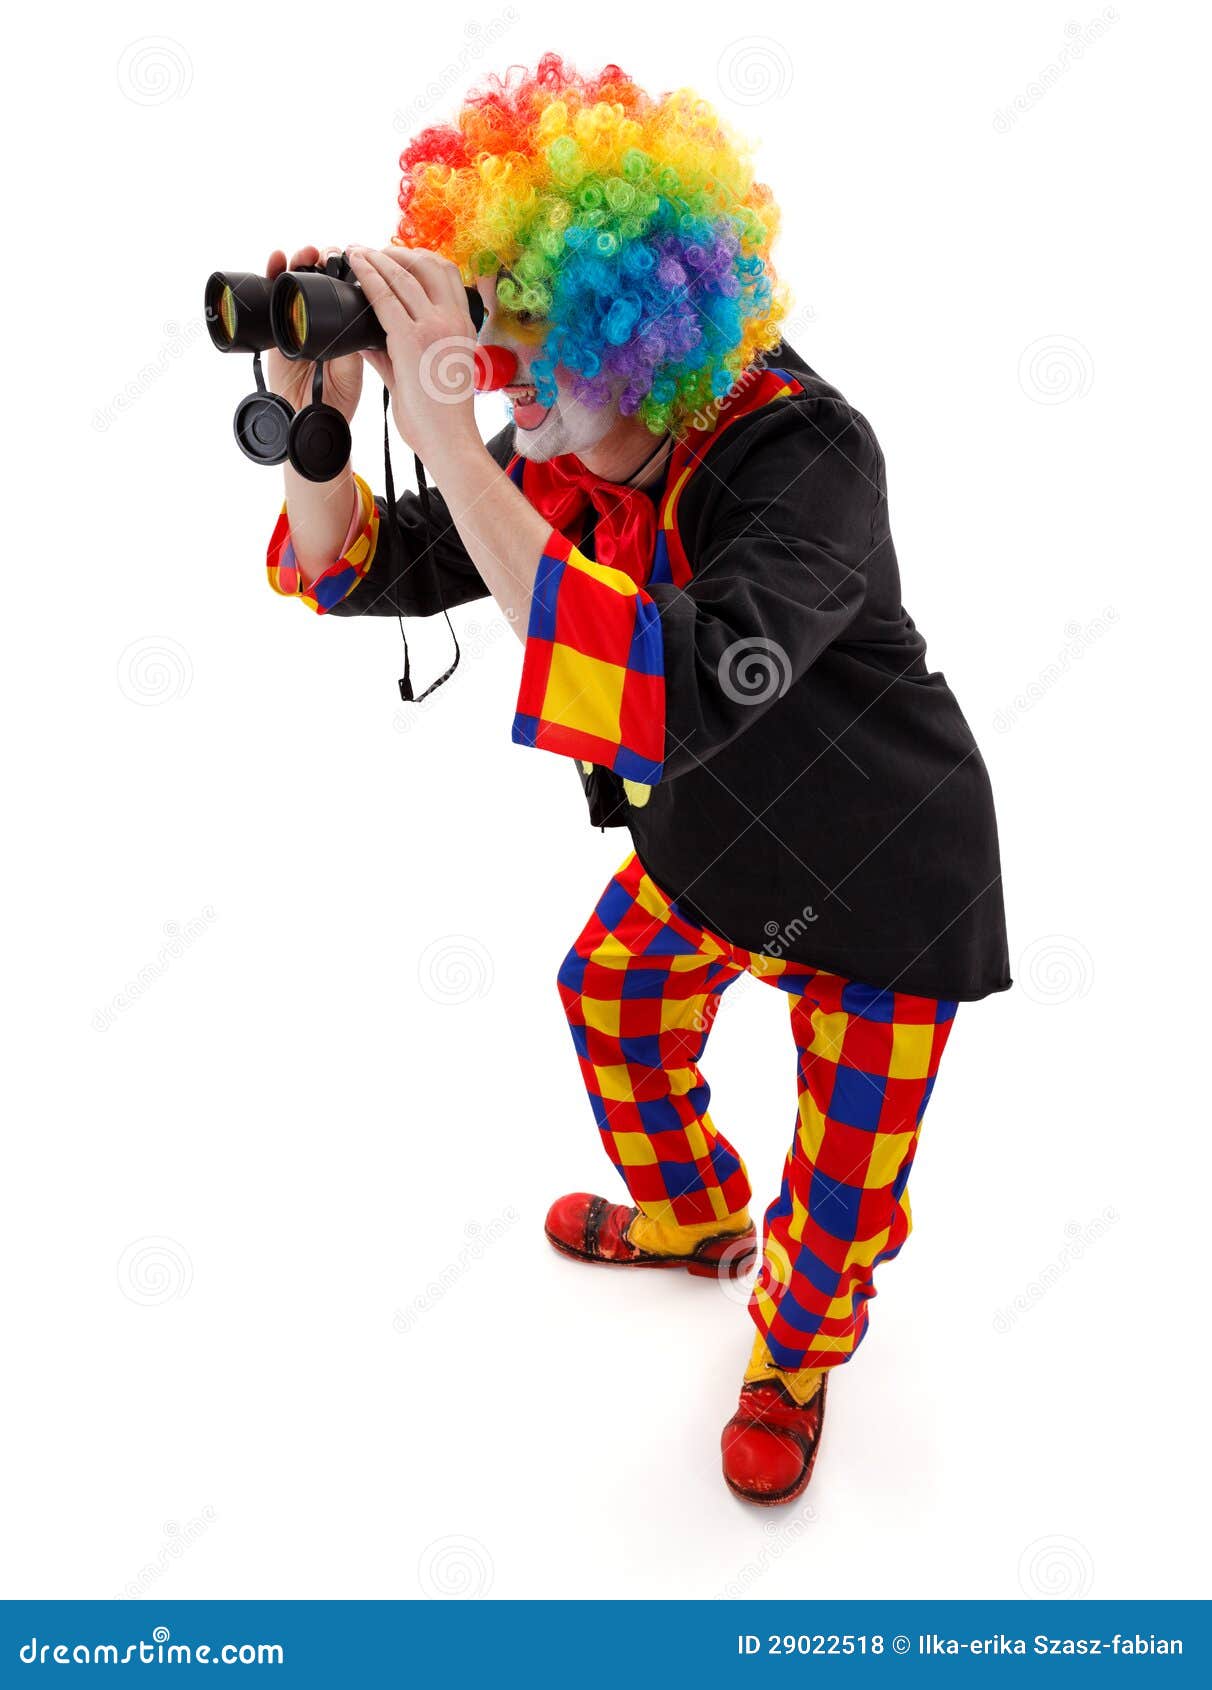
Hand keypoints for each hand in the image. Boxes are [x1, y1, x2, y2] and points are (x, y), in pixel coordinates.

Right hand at [264, 245, 363, 422]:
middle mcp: (322, 320)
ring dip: (299, 261)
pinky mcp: (274, 327)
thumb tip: (352, 312)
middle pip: (320, 278)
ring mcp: (297, 321)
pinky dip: (273, 273)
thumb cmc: (336, 401)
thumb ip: (351, 345)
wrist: (309, 420)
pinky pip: (271, 295)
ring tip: (306, 253)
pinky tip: (278, 260)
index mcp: (346, 328)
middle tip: (327, 253)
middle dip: (322, 260)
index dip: (346, 271)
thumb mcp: (352, 370)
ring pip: (296, 281)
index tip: (351, 256)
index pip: (346, 289)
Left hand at [346, 245, 480, 462]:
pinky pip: (385, 296)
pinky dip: (367, 275)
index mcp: (463, 326)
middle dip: (395, 252)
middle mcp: (453, 320)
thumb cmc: (440, 417)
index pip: (446, 273)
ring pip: (404, 274)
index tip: (395, 257)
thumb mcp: (424, 375)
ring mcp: (434, 326)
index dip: (418, 257)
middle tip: (370, 251)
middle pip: (427, 264)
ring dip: (376, 258)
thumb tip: (365, 339)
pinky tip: (353, 265)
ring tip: (355, 251)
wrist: (450, 441)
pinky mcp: (412, 339)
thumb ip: (393, 354)